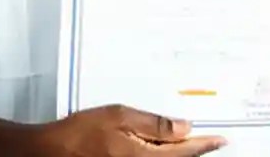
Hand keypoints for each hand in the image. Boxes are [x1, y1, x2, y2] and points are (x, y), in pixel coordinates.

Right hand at [29, 105, 226, 156]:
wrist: (48, 154)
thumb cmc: (77, 135)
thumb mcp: (118, 116)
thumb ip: (153, 124)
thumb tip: (183, 126)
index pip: (185, 151)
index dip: (206, 144)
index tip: (221, 139)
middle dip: (195, 151)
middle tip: (211, 140)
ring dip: (179, 155)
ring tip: (189, 144)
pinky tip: (161, 150)